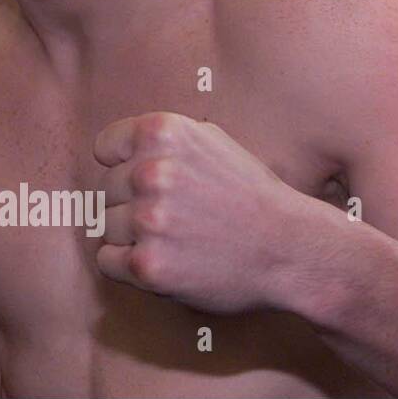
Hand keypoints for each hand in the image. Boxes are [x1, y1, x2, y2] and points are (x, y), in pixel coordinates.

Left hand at [94, 111, 304, 313]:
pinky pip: (107, 260)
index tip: (146, 181)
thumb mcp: (210, 142)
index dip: (122, 166)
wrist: (293, 250)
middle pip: (105, 189)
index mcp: (162, 132)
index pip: (105, 148)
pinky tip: (165, 260)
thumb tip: (115, 149)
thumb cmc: (250, 196)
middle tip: (175, 216)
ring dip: (131, 236)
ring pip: (106, 226)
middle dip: (131, 203)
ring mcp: (148, 220)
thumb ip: (162, 140)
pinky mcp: (148, 264)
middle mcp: (151, 172)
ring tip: (176, 238)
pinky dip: (128, 265)